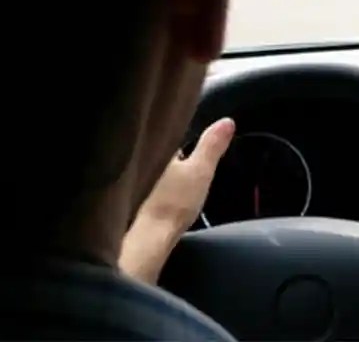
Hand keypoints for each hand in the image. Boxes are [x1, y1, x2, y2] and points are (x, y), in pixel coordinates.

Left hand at [119, 117, 234, 283]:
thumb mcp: (200, 170)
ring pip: (152, 169)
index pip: (168, 134)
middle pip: (159, 152)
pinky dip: (156, 187)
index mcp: (156, 148)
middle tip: (187, 156)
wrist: (149, 238)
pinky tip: (165, 195)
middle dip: (171, 153)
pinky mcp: (131, 201)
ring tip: (178, 175)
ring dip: (163, 171)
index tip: (192, 136)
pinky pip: (147, 186)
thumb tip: (227, 120)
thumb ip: (212, 146)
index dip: (181, 134)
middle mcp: (139, 159)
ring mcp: (134, 181)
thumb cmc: (175, 201)